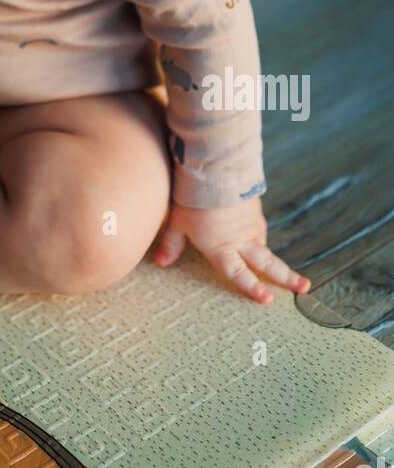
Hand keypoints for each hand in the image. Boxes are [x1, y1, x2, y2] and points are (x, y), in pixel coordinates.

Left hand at [152, 199, 310, 305]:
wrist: (213, 167)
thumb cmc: (192, 197)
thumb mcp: (176, 222)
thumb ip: (171, 244)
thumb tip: (160, 263)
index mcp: (222, 247)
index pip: (239, 274)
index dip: (252, 288)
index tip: (268, 300)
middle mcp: (241, 239)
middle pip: (268, 263)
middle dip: (287, 277)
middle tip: (305, 287)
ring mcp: (251, 222)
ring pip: (264, 245)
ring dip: (274, 258)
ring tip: (283, 271)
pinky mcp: (254, 207)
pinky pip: (259, 227)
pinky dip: (260, 236)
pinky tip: (256, 236)